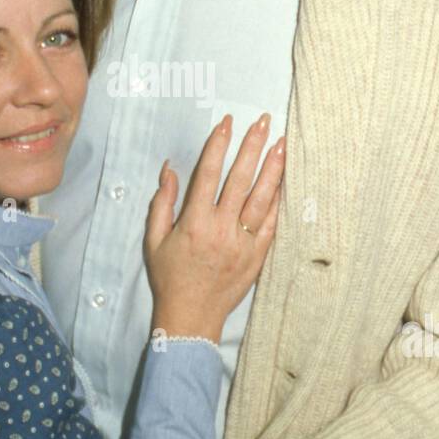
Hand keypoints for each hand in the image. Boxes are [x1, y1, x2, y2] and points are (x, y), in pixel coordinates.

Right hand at [145, 113, 283, 342]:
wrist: (191, 317)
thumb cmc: (170, 277)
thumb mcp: (154, 240)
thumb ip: (162, 203)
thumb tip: (169, 169)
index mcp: (194, 222)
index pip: (209, 174)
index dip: (218, 145)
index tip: (227, 123)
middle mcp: (221, 229)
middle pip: (241, 178)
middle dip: (253, 146)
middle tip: (264, 122)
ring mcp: (242, 243)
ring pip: (262, 198)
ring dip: (273, 168)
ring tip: (282, 144)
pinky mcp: (257, 256)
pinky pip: (270, 223)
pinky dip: (278, 201)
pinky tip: (284, 181)